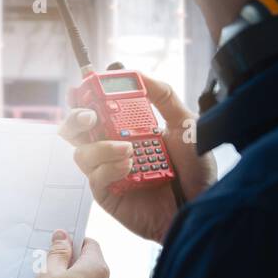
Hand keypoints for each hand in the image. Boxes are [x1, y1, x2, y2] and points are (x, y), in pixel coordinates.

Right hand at [59, 73, 216, 243]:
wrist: (201, 204)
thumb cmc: (194, 168)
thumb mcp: (185, 124)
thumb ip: (163, 96)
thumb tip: (138, 73)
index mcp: (126, 128)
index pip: (96, 106)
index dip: (85, 93)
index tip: (87, 81)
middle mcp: (111, 147)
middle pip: (75, 128)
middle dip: (76, 116)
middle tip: (91, 115)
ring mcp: (108, 171)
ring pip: (81, 152)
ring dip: (101, 146)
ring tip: (129, 150)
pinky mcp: (108, 193)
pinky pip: (94, 177)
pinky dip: (109, 168)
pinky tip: (129, 168)